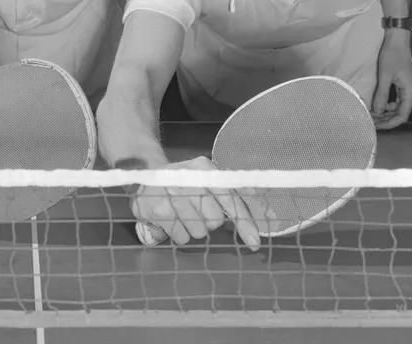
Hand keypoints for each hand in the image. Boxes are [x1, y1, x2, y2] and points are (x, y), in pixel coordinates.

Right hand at [130, 156, 266, 249]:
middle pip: (214, 220)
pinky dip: (178, 233)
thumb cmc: (183, 179)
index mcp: (204, 168)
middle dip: (208, 221)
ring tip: (180, 213)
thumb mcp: (207, 178)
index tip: (254, 242)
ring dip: (192, 228)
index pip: (229, 199)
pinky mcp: (155, 210)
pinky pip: (180, 237)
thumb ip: (234, 193)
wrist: (145, 174)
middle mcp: (187, 179)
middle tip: (195, 209)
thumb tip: (267, 208)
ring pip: (198, 232)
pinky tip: (170, 219)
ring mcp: (170, 195)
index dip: (244, 222)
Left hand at [373, 36, 411, 129]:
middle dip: (386, 119)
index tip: (377, 127)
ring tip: (372, 116)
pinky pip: (396, 100)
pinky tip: (377, 106)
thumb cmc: (392, 56)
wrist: (397, 41)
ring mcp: (408, 89)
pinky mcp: (403, 85)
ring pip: (398, 107)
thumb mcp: (384, 76)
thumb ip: (381, 95)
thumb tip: (377, 111)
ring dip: (386, 113)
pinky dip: (387, 105)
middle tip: (371, 122)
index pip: (402, 116)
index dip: (390, 124)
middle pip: (400, 113)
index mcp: (411, 93)